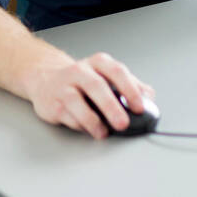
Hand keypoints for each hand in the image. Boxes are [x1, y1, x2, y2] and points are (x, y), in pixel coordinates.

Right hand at [22, 52, 154, 139]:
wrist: (45, 78)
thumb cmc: (83, 80)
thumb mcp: (107, 76)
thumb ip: (130, 85)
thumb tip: (150, 97)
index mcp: (98, 63)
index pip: (117, 72)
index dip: (130, 89)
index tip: (139, 107)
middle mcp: (80, 71)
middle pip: (97, 86)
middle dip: (112, 107)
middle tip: (123, 124)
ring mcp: (64, 86)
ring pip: (77, 102)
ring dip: (93, 121)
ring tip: (103, 133)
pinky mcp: (52, 102)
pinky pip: (67, 116)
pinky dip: (80, 125)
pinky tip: (88, 129)